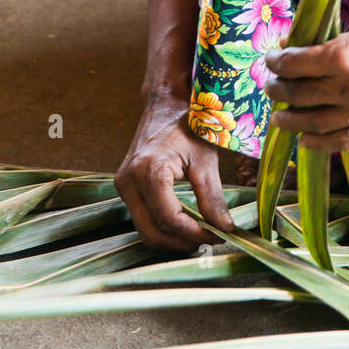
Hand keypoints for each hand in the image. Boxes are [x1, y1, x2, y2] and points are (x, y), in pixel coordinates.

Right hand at [115, 92, 234, 250]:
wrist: (165, 106)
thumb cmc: (187, 127)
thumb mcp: (205, 161)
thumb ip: (213, 198)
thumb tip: (225, 229)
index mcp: (149, 170)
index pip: (169, 218)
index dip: (194, 233)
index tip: (217, 236)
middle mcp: (129, 181)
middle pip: (152, 231)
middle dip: (181, 242)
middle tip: (209, 241)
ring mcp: (123, 186)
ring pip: (144, 230)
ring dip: (172, 239)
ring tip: (199, 236)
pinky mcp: (125, 188)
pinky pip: (142, 219)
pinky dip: (163, 228)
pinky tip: (184, 226)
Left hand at [263, 10, 348, 153]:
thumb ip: (334, 49)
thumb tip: (301, 56)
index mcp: (346, 57)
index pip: (296, 64)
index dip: (278, 62)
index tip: (271, 61)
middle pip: (300, 94)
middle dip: (279, 90)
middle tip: (270, 87)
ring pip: (314, 122)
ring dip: (291, 120)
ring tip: (278, 117)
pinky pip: (341, 142)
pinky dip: (318, 143)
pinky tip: (305, 140)